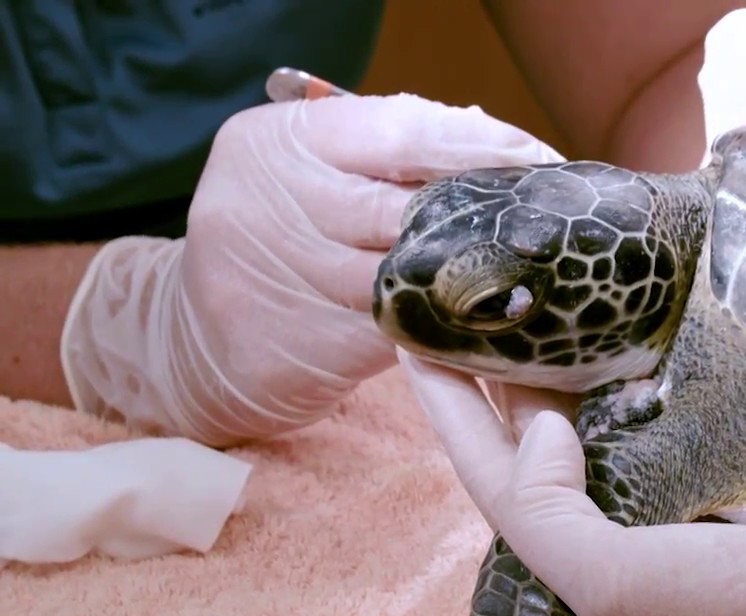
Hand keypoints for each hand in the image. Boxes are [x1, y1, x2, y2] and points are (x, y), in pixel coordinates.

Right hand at [61, 94, 562, 446]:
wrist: (189, 342)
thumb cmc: (277, 240)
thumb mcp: (305, 173)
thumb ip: (380, 155)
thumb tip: (493, 144)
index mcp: (278, 142)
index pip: (402, 131)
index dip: (481, 146)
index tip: (539, 159)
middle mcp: (273, 203)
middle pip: (413, 206)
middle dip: (488, 217)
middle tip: (549, 225)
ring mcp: (288, 279)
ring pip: (416, 276)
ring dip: (478, 277)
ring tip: (527, 273)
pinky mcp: (308, 347)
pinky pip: (406, 331)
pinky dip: (449, 326)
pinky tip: (484, 322)